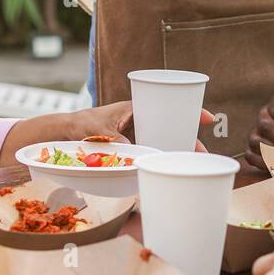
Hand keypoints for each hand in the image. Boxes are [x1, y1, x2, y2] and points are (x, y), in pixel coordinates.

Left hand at [72, 101, 215, 151]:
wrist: (65, 133)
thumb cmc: (82, 125)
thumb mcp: (102, 133)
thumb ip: (119, 144)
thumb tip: (139, 157)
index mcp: (136, 108)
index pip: (168, 106)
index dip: (189, 112)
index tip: (208, 118)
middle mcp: (139, 120)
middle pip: (170, 126)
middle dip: (188, 137)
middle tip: (202, 152)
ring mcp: (135, 134)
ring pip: (162, 140)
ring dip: (176, 150)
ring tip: (191, 164)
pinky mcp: (130, 147)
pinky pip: (150, 150)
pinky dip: (161, 157)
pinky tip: (169, 168)